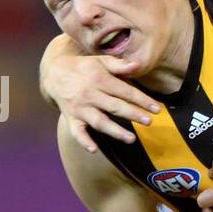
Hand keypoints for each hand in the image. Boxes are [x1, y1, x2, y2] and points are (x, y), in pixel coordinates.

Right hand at [42, 41, 160, 153]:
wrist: (55, 74)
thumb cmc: (84, 68)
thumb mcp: (101, 62)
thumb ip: (120, 65)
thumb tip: (138, 65)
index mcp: (100, 79)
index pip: (125, 91)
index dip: (142, 100)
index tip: (157, 108)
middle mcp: (90, 95)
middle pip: (115, 107)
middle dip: (133, 114)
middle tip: (149, 122)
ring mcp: (80, 108)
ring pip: (99, 121)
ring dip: (115, 131)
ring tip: (131, 139)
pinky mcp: (72, 118)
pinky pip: (77, 132)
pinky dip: (84, 141)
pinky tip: (94, 150)